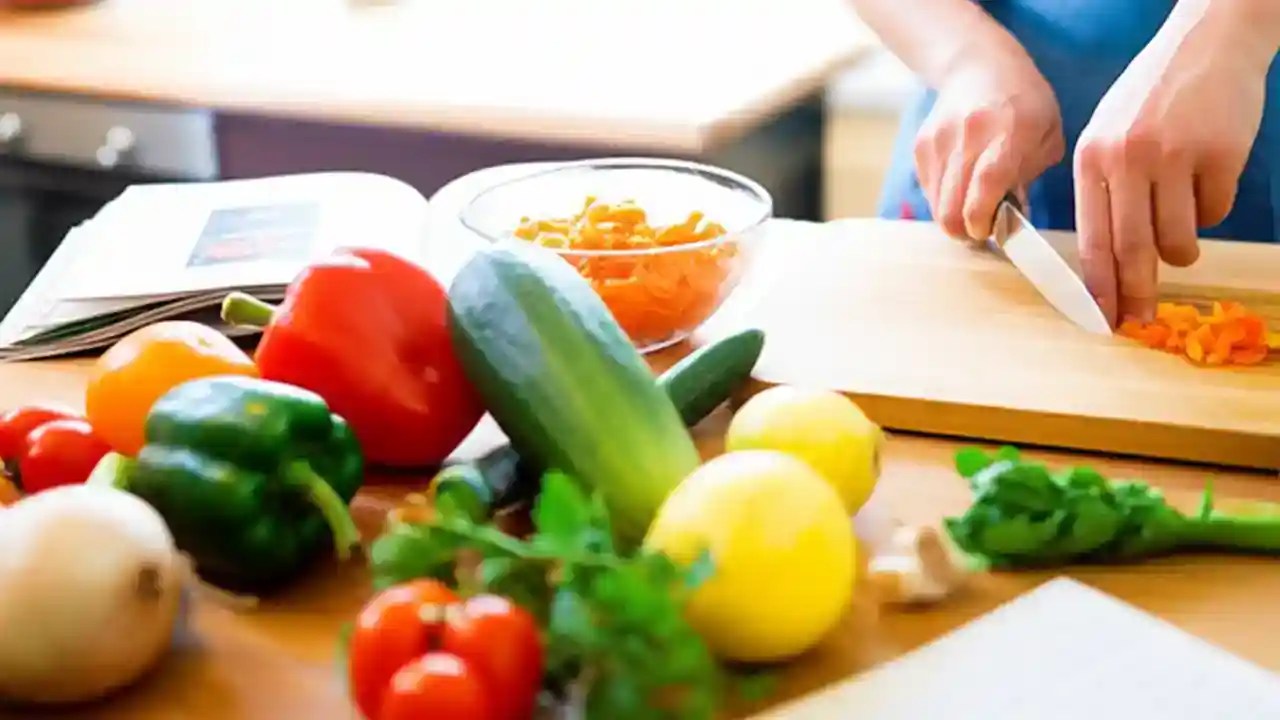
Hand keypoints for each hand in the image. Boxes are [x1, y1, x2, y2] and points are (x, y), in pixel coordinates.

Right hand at [914, 57, 1064, 240]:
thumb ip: (1029, 177)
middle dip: (966, 230)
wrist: (978, 66)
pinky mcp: (921, 146)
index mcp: (1010, 131)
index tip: (988, 232)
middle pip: (952, 206)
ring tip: (973, 207)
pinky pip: (929, 191)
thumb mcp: (1046, 135)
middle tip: (983, 228)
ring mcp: (940, 140)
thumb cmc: (1023, 104)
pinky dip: (944, 198)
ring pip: (937, 205)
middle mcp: (970, 134)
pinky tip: (961, 184)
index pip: (986, 184)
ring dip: (954, 217)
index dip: (982, 219)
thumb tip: (1011, 219)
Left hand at [1074, 4, 1275, 326]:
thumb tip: (1106, 264)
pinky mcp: (1220, 153)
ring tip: (1181, 243)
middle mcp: (1127, 158)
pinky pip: (1214, 211)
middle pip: (1132, 249)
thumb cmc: (1152, 98)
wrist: (1207, 43)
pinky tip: (1206, 183)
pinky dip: (1211, 211)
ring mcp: (1175, 155)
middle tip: (1141, 319)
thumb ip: (1104, 191)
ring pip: (1177, 238)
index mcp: (1092, 159)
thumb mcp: (1108, 136)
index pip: (1091, 239)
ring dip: (1181, 252)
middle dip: (1136, 292)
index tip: (1103, 319)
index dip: (1098, 287)